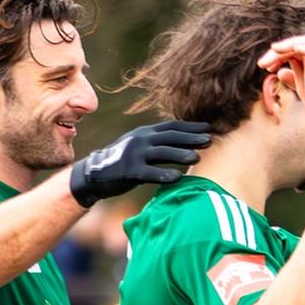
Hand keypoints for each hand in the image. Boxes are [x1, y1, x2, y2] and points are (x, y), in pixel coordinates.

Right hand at [68, 119, 210, 205]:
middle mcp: (141, 139)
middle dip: (190, 138)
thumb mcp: (140, 145)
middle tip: (209, 140)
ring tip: (197, 157)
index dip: (191, 127)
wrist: (94, 173)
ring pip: (161, 153)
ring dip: (180, 154)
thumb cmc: (124, 160)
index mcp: (145, 132)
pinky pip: (149, 173)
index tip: (209, 128)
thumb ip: (159, 142)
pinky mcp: (129, 171)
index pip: (172, 126)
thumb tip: (186, 141)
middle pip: (170, 137)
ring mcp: (134, 154)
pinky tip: (177, 177)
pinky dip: (163, 175)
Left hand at [259, 33, 304, 123]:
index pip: (295, 53)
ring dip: (291, 45)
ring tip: (275, 49)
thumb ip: (299, 82)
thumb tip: (279, 73)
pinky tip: (296, 49)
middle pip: (299, 45)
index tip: (264, 66)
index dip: (278, 57)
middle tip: (263, 60)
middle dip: (280, 50)